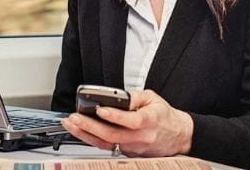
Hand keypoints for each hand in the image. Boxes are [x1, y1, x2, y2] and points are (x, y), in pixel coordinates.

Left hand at [61, 89, 193, 156]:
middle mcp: (142, 137)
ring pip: (108, 143)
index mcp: (150, 120)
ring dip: (86, 134)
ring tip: (70, 124)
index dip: (115, 116)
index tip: (100, 110)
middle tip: (75, 117)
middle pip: (114, 135)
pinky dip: (92, 139)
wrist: (178, 136)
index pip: (132, 120)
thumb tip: (118, 96)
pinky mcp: (128, 153)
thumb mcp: (153, 98)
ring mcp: (134, 148)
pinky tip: (79, 131)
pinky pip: (108, 147)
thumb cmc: (164, 115)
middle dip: (91, 126)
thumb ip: (135, 96)